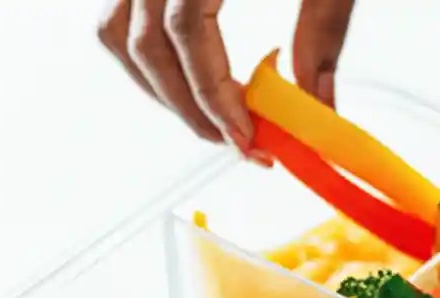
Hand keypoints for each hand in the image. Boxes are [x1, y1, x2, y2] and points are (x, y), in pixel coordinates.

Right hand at [97, 0, 355, 153]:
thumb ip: (322, 30)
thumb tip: (316, 110)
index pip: (185, 32)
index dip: (213, 95)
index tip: (248, 140)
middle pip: (143, 43)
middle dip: (189, 107)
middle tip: (239, 143)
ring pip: (117, 31)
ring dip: (159, 86)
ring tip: (213, 117)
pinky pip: (120, 10)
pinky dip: (148, 50)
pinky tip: (195, 71)